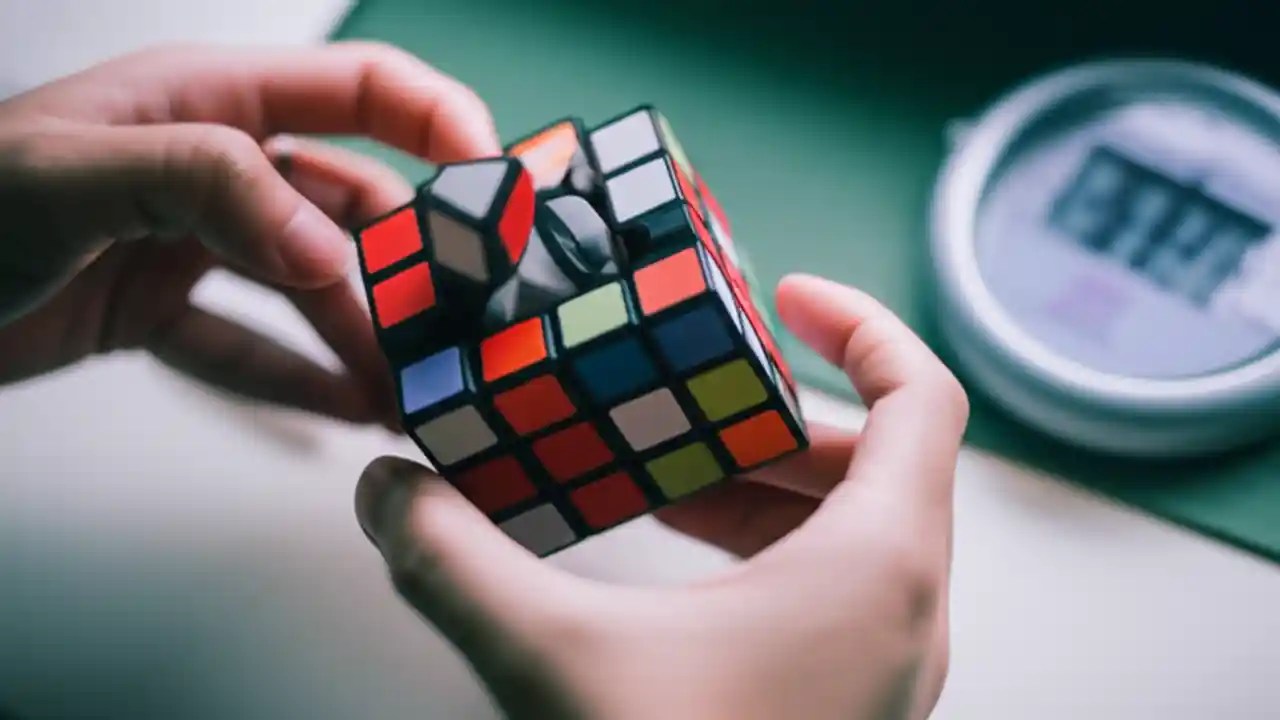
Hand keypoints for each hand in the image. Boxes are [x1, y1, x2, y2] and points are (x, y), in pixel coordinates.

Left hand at [0, 43, 498, 424]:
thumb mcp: (72, 174)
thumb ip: (206, 184)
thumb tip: (322, 244)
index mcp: (211, 99)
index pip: (362, 89)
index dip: (442, 125)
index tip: (497, 187)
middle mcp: (215, 166)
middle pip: (352, 204)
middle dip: (415, 266)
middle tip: (465, 323)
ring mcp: (191, 240)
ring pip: (312, 288)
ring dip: (367, 337)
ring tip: (415, 389)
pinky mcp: (159, 307)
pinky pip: (251, 348)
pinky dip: (299, 379)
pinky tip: (348, 410)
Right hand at [355, 275, 968, 719]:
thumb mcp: (549, 664)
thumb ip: (456, 561)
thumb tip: (386, 487)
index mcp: (881, 566)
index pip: (922, 396)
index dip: (861, 323)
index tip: (786, 292)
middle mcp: (907, 609)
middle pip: (872, 460)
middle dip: (766, 413)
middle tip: (677, 389)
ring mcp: (886, 665)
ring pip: (849, 530)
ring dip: (759, 486)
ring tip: (659, 467)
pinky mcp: (851, 706)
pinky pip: (827, 589)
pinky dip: (763, 551)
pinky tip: (675, 557)